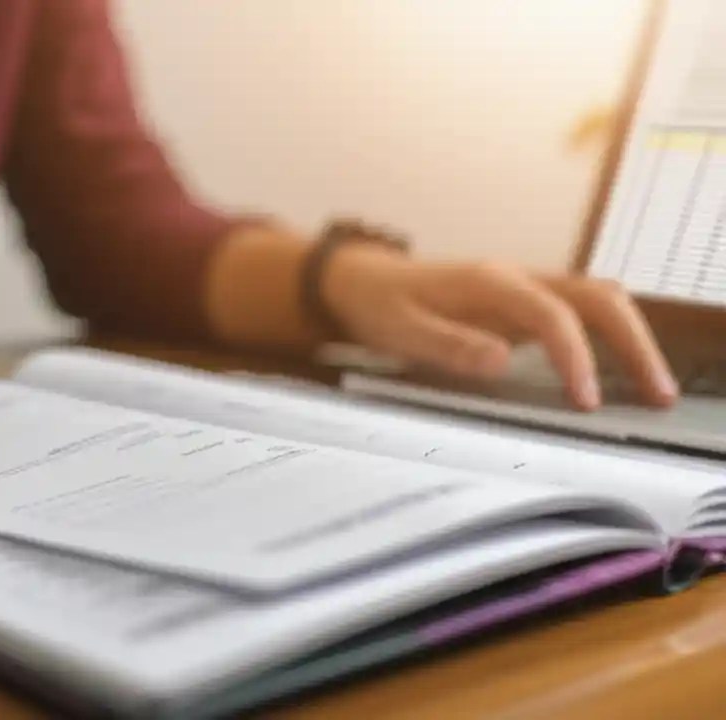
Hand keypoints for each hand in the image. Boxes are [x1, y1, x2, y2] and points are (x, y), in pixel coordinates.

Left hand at [320, 245, 678, 409]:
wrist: (361, 280)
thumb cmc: (380, 304)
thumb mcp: (401, 330)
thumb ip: (449, 345)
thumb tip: (501, 360)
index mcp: (488, 282)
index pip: (552, 315)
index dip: (576, 356)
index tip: (586, 400)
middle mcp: (515, 279)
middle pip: (596, 298)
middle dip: (633, 343)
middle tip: (657, 393)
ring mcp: (523, 291)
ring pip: (597, 302)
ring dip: (630, 340)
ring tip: (654, 390)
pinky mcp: (523, 307)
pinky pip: (580, 316)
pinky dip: (609, 341)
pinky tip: (620, 376)